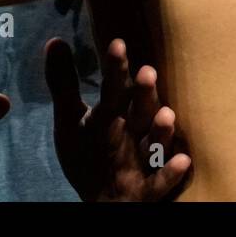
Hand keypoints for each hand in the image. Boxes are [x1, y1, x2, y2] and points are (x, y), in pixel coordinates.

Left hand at [46, 37, 190, 200]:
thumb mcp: (71, 118)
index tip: (116, 44)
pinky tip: (182, 161)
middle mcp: (132, 131)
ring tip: (167, 114)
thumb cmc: (89, 151)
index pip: (114, 87)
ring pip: (154, 142)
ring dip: (161, 131)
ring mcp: (142, 159)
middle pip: (140, 111)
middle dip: (143, 95)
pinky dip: (170, 172)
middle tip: (146, 72)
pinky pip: (161, 181)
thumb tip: (53, 40)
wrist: (101, 196)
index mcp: (114, 113)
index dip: (115, 68)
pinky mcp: (147, 187)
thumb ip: (63, 83)